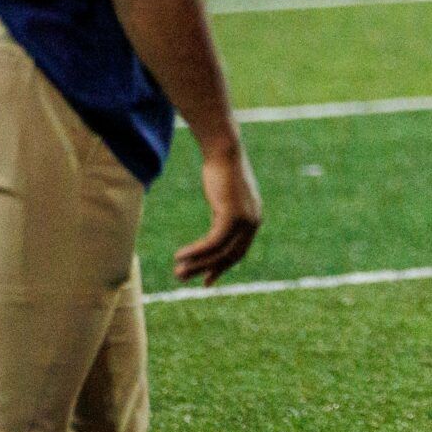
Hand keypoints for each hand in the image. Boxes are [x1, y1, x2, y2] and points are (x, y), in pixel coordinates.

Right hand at [174, 136, 261, 285]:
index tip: (206, 280)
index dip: (221, 267)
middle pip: (230, 256)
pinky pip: (212, 242)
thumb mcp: (224, 198)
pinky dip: (196, 251)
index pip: (238, 252)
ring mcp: (244, 220)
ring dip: (197, 264)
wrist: (223, 151)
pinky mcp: (232, 216)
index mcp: (253, 220)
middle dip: (206, 269)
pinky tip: (180, 255)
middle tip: (184, 278)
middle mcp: (253, 223)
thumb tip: (217, 226)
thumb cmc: (220, 171)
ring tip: (178, 272)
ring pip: (220, 252)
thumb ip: (224, 214)